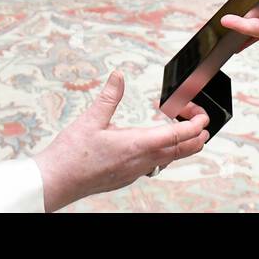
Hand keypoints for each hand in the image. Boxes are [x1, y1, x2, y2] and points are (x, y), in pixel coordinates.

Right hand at [32, 72, 208, 211]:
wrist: (57, 182)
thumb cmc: (71, 155)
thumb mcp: (91, 119)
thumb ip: (109, 96)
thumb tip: (119, 76)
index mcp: (136, 145)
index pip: (178, 136)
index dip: (195, 125)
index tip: (202, 116)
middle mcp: (141, 162)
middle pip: (182, 152)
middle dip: (196, 136)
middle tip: (197, 119)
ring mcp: (135, 172)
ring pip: (170, 160)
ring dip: (181, 145)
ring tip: (182, 130)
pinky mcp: (127, 177)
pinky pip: (155, 165)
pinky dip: (164, 153)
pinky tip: (154, 146)